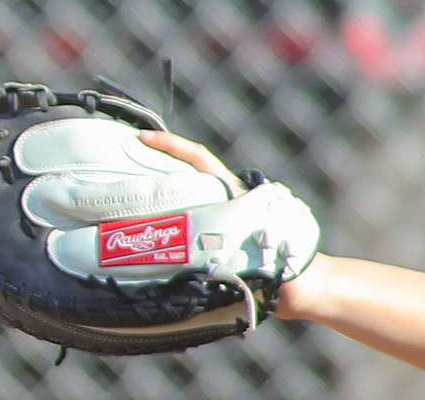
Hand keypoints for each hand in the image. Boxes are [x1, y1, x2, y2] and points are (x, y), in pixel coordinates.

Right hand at [142, 128, 326, 317]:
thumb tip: (205, 253)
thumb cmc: (287, 260)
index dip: (171, 145)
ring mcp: (217, 221)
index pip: (198, 158)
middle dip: (151, 171)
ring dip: (155, 202)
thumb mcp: (259, 243)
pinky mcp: (215, 243)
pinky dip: (164, 232)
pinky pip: (182, 231)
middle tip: (121, 175)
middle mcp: (220, 202)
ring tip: (125, 208)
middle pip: (181, 178)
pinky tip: (145, 243)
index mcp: (230, 191)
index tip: (142, 138)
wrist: (303, 286)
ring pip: (179, 204)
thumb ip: (235, 245)